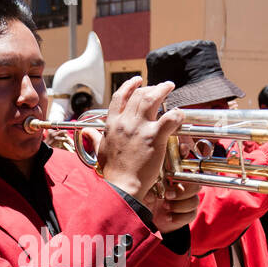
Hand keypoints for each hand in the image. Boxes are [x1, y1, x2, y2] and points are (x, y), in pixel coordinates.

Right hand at [97, 77, 184, 200]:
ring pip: (152, 99)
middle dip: (150, 87)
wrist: (122, 185)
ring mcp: (140, 129)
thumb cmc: (113, 171)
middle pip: (139, 95)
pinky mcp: (154, 138)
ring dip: (162, 90)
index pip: (120, 97)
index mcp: (112, 124)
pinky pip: (169, 119)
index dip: (130, 86)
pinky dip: (176, 114)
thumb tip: (87, 132)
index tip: (137, 80)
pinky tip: (180, 114)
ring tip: (169, 86)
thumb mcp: (100, 151)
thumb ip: (95, 138)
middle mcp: (125, 123)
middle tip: (159, 86)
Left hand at [146, 179, 199, 232]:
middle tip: (167, 196)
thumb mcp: (147, 195)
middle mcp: (186, 189)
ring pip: (195, 201)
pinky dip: (180, 217)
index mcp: (176, 180)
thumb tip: (150, 196)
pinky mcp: (190, 214)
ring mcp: (189, 201)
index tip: (168, 184)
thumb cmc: (150, 201)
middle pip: (195, 186)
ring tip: (165, 207)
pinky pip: (192, 214)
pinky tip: (169, 218)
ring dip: (179, 206)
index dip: (181, 179)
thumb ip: (149, 192)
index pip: (188, 175)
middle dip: (181, 193)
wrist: (153, 219)